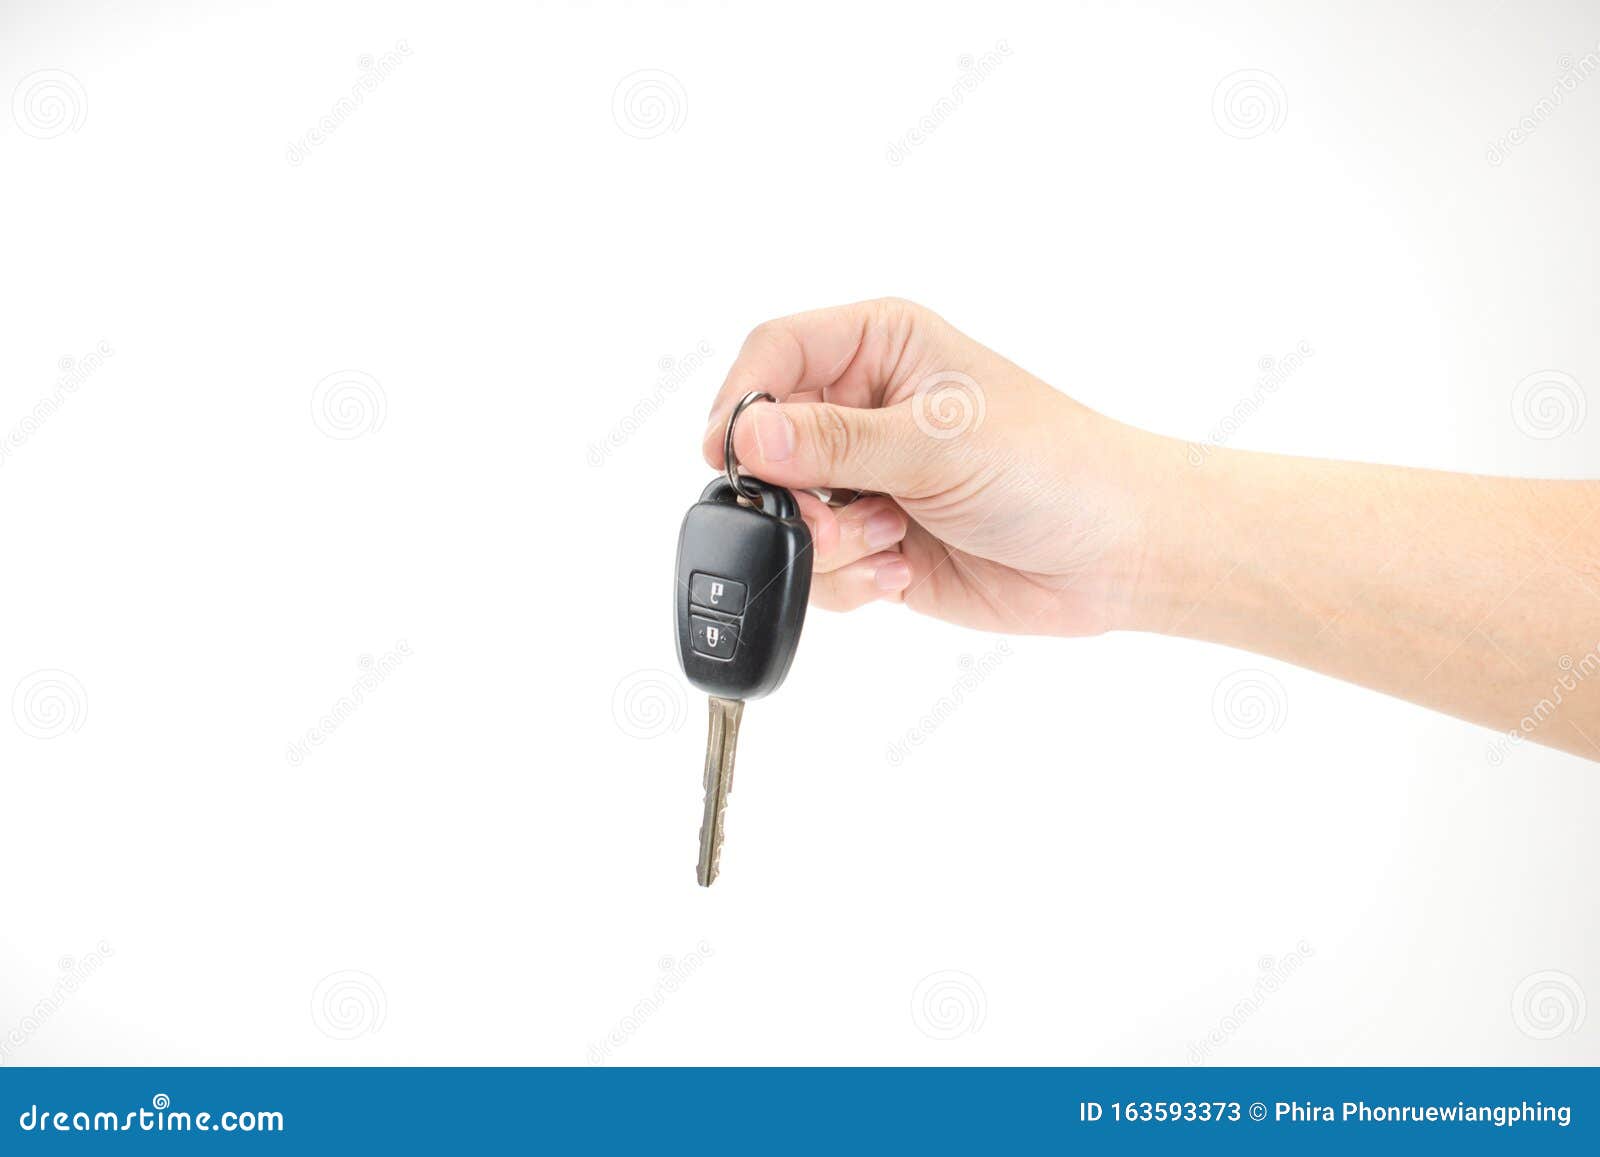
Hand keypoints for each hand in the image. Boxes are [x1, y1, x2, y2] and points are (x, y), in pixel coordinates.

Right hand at [701, 299, 1154, 635]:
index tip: (731, 455)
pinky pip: (816, 566)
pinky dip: (849, 580)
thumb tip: (749, 433)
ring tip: (891, 541)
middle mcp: (863, 408)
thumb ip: (837, 441)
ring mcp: (866, 479)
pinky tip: (903, 570)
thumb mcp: (940, 441)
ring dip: (827, 543)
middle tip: (833, 517)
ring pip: (784, 515)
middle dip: (791, 495)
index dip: (742, 402)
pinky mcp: (872, 542)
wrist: (1113, 555)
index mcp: (880, 346)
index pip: (774, 353)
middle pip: (766, 444)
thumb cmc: (1054, 468)